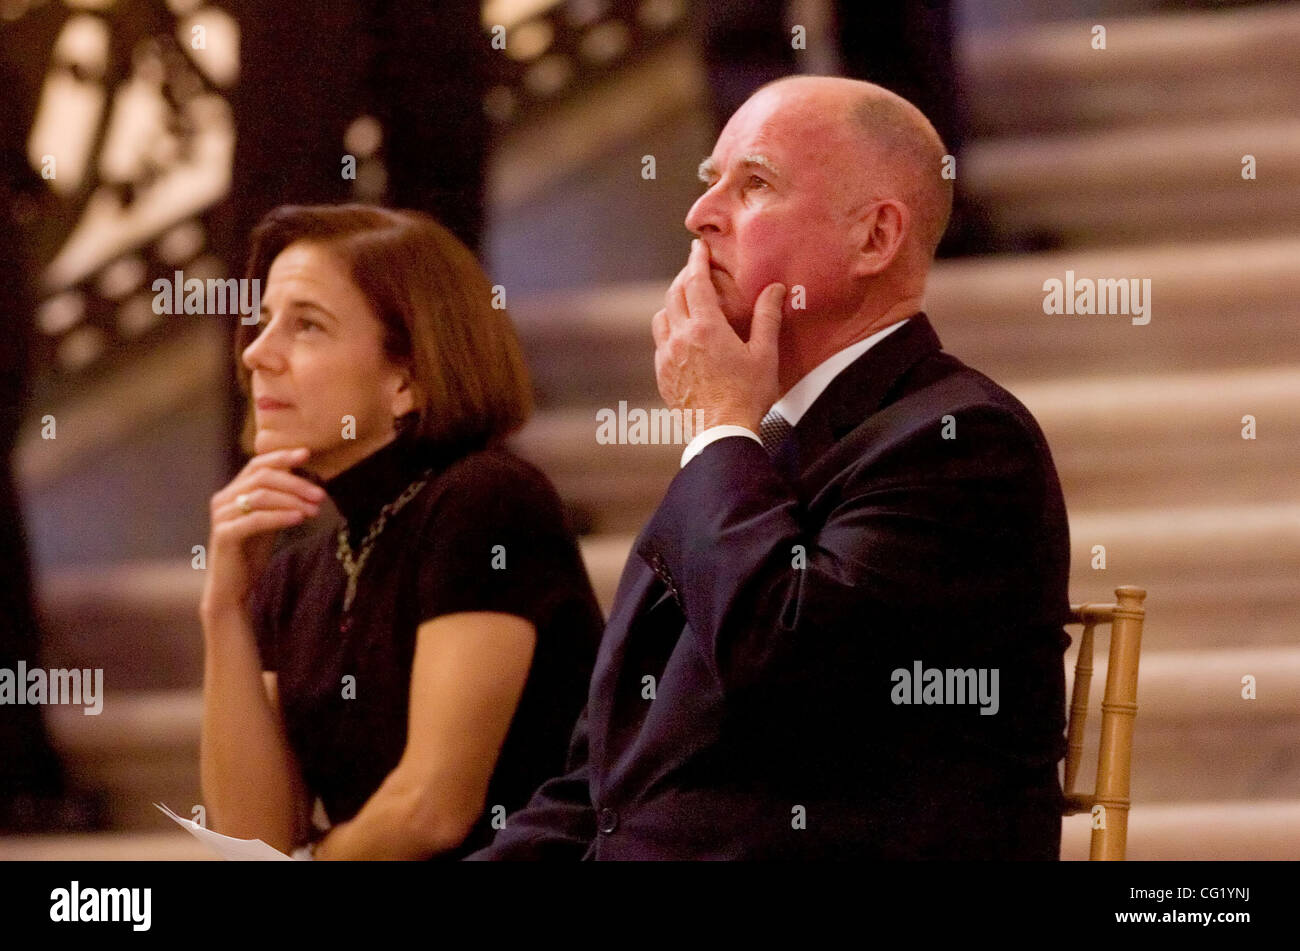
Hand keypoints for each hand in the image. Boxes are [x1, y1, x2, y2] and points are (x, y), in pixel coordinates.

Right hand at [200, 447, 325, 618]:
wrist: (233, 587)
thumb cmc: (252, 552)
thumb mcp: (270, 520)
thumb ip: (280, 500)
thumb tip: (308, 480)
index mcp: (233, 491)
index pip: (258, 464)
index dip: (282, 457)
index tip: (307, 453)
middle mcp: (223, 499)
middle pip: (263, 478)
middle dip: (295, 483)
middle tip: (320, 495)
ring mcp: (221, 516)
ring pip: (260, 496)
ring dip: (292, 500)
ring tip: (314, 510)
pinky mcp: (224, 535)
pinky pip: (255, 519)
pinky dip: (279, 516)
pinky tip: (299, 518)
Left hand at [652, 239, 785, 432]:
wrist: (722, 431)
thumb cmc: (747, 395)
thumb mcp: (764, 354)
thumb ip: (767, 317)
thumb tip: (775, 289)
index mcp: (706, 328)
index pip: (696, 282)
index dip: (696, 261)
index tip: (698, 248)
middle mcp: (681, 337)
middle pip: (675, 295)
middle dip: (685, 277)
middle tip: (695, 270)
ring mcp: (668, 357)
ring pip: (662, 317)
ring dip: (673, 303)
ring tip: (687, 302)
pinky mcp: (663, 374)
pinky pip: (660, 342)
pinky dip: (669, 330)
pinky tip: (681, 335)